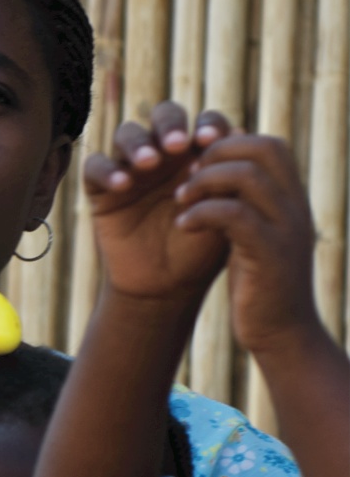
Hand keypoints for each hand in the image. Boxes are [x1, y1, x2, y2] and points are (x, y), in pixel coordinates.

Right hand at [84, 101, 235, 306]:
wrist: (167, 287)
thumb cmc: (202, 249)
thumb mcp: (225, 212)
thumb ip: (232, 175)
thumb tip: (239, 133)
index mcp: (200, 154)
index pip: (204, 122)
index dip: (207, 124)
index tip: (211, 140)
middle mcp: (166, 155)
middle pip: (164, 115)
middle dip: (170, 123)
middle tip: (178, 143)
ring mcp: (133, 170)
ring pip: (127, 133)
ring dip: (138, 142)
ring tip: (149, 163)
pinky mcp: (102, 190)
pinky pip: (95, 167)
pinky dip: (107, 169)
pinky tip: (122, 184)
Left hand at [170, 135, 321, 356]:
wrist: (280, 332)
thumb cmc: (259, 284)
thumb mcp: (253, 236)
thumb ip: (244, 204)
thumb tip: (218, 172)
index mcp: (292, 198)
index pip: (269, 144)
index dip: (229, 144)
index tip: (198, 168)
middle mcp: (296, 206)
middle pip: (263, 148)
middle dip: (216, 155)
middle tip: (186, 180)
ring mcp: (287, 228)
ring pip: (247, 177)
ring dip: (203, 183)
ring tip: (180, 202)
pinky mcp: (270, 254)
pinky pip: (234, 216)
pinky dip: (202, 214)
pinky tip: (184, 226)